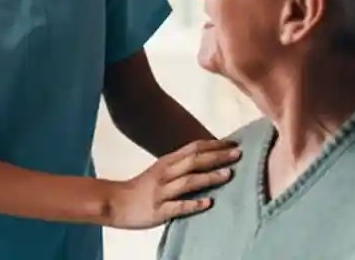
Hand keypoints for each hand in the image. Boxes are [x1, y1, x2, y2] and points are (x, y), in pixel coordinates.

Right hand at [105, 139, 240, 228]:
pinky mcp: (159, 210)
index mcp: (167, 162)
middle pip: (194, 161)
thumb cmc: (143, 187)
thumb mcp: (161, 169)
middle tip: (238, 154)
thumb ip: (181, 164)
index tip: (233, 144)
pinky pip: (179, 206)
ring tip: (228, 175)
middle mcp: (165, 174)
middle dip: (217, 157)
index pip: (193, 149)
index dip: (214, 145)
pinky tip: (208, 203)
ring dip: (209, 177)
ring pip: (188, 181)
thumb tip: (206, 158)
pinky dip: (194, 204)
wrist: (116, 202)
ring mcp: (162, 192)